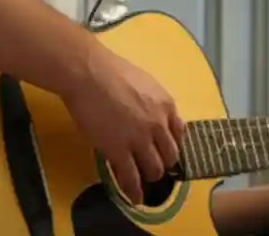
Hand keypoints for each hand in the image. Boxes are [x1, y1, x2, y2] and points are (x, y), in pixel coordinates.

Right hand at [60, 44, 184, 203]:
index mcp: (166, 105)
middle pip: (170, 154)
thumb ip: (152, 101)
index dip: (173, 144)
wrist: (89, 74)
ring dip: (151, 176)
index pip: (179, 133)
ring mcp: (140, 139)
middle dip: (165, 164)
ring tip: (145, 183)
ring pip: (154, 168)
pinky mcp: (119, 151)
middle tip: (156, 168)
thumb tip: (149, 111)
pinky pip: (131, 176)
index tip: (167, 151)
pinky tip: (134, 197)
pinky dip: (134, 190)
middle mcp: (158, 124)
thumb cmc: (110, 71)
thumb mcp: (144, 83)